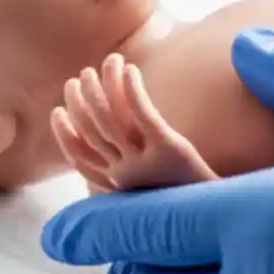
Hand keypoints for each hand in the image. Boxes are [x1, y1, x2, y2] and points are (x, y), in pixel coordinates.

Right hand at [51, 53, 217, 192]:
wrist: (216, 211)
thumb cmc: (183, 196)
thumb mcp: (150, 189)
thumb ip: (128, 175)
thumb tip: (110, 159)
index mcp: (118, 184)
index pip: (78, 159)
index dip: (64, 134)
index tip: (57, 111)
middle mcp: (125, 174)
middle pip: (92, 130)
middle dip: (81, 100)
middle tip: (78, 77)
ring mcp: (145, 161)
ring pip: (112, 117)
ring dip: (104, 85)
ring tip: (106, 63)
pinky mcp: (168, 147)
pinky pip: (143, 113)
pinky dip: (132, 88)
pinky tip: (131, 68)